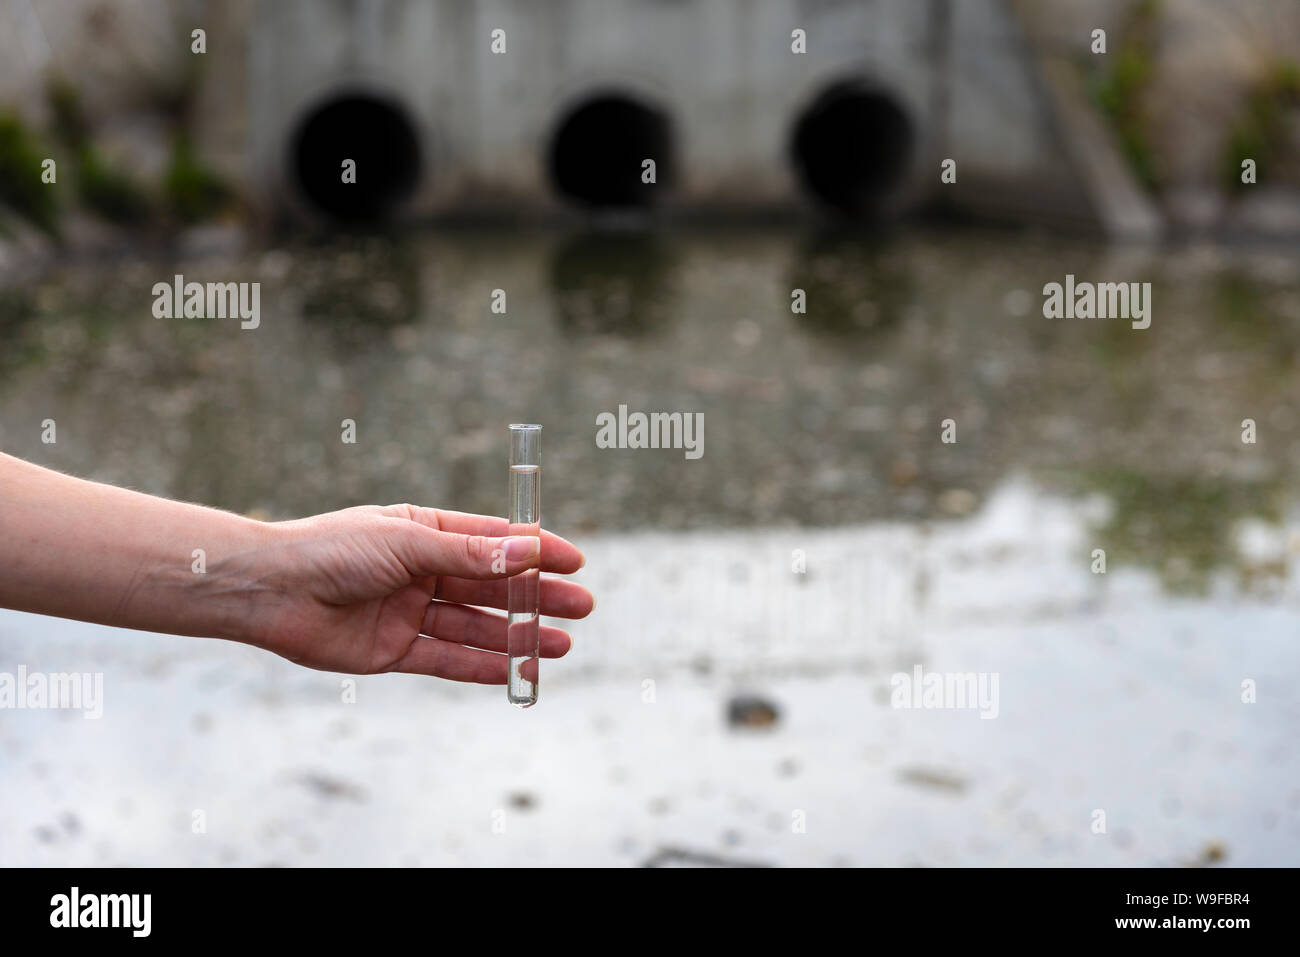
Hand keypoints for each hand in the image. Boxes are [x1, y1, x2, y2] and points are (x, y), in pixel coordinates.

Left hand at [246, 504, 592, 682]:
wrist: (269, 590)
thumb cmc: (333, 549)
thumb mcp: (409, 543)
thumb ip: (469, 555)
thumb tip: (528, 553)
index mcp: (425, 532)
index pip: (493, 540)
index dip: (534, 551)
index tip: (574, 560)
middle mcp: (421, 572)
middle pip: (492, 586)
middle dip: (536, 596)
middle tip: (581, 606)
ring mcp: (409, 612)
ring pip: (476, 627)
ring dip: (518, 635)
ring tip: (561, 644)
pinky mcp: (394, 651)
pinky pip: (447, 660)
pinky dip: (482, 666)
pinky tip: (517, 669)